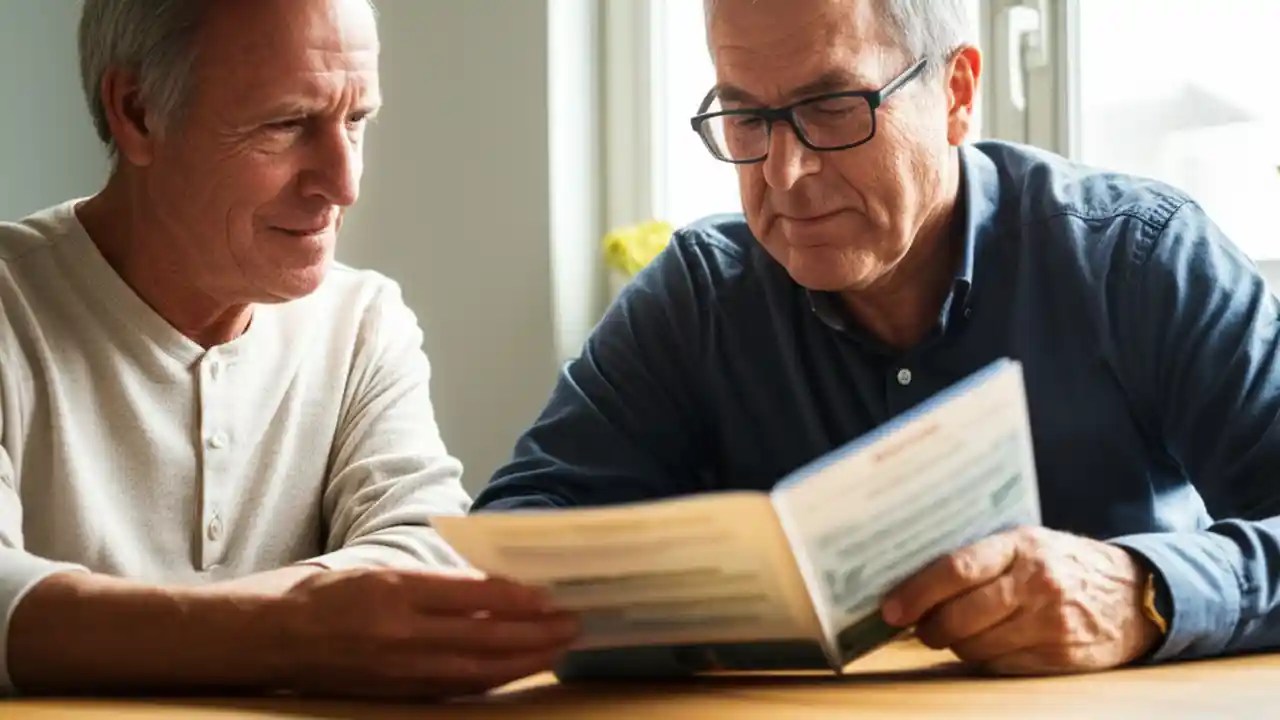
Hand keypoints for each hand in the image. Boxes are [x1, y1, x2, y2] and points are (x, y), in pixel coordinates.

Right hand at [273, 569, 578, 697]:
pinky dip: (492, 680)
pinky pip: (456, 689)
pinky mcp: (397, 693)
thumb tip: (493, 589)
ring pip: (477, 671)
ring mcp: (399, 670)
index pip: (472, 597)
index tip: (552, 596)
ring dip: (524, 661)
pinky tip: (517, 672)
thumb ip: (436, 583)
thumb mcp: (380, 572)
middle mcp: (400, 634)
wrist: (270, 640)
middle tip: (574, 624)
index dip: (518, 599)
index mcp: (396, 591)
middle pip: (485, 639)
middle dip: (536, 635)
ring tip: (559, 648)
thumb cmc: (324, 597)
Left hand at [881, 526, 1161, 674]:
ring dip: (953, 645)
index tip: (890, 608)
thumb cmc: (1063, 564)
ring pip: (976, 647)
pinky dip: (983, 660)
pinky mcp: (1059, 658)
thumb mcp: (1027, 542)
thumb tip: (913, 575)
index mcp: (1021, 545)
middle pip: (961, 616)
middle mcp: (1037, 584)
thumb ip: (980, 554)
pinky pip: (1000, 667)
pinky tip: (985, 646)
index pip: (957, 569)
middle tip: (915, 626)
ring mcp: (1050, 624)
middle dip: (928, 627)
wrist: (1135, 594)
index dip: (917, 592)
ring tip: (951, 633)